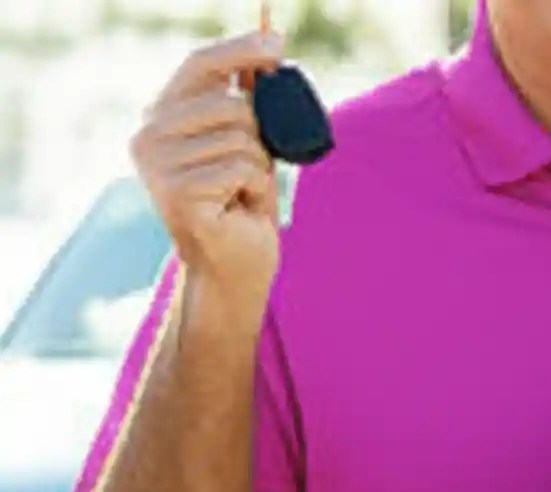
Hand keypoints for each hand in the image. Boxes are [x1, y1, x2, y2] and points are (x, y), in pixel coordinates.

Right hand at [130, 31, 283, 317]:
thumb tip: (269, 45)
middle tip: (251, 170)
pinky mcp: (179, 194)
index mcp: (160, 117)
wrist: (235, 265)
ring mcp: (158, 166)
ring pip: (243, 138)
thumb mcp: (248, 141)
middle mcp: (148, 137)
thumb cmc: (242, 203)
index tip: (277, 42)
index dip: (240, 49)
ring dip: (259, 168)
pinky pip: (243, 168)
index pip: (199, 65)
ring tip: (241, 193)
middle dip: (260, 136)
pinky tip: (238, 207)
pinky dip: (256, 188)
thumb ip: (249, 98)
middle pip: (231, 103)